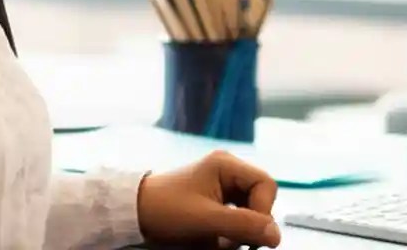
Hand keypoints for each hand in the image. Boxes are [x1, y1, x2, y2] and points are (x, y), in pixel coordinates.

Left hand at [136, 150, 280, 247]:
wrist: (130, 214)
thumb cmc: (163, 210)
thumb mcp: (205, 220)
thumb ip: (242, 225)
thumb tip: (276, 235)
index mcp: (227, 165)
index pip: (265, 185)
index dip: (264, 211)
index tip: (252, 235)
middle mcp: (228, 172)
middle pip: (259, 199)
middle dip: (250, 224)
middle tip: (232, 243)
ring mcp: (221, 187)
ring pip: (249, 212)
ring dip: (238, 233)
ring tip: (218, 244)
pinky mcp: (214, 203)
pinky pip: (234, 219)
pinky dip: (229, 235)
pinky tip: (214, 242)